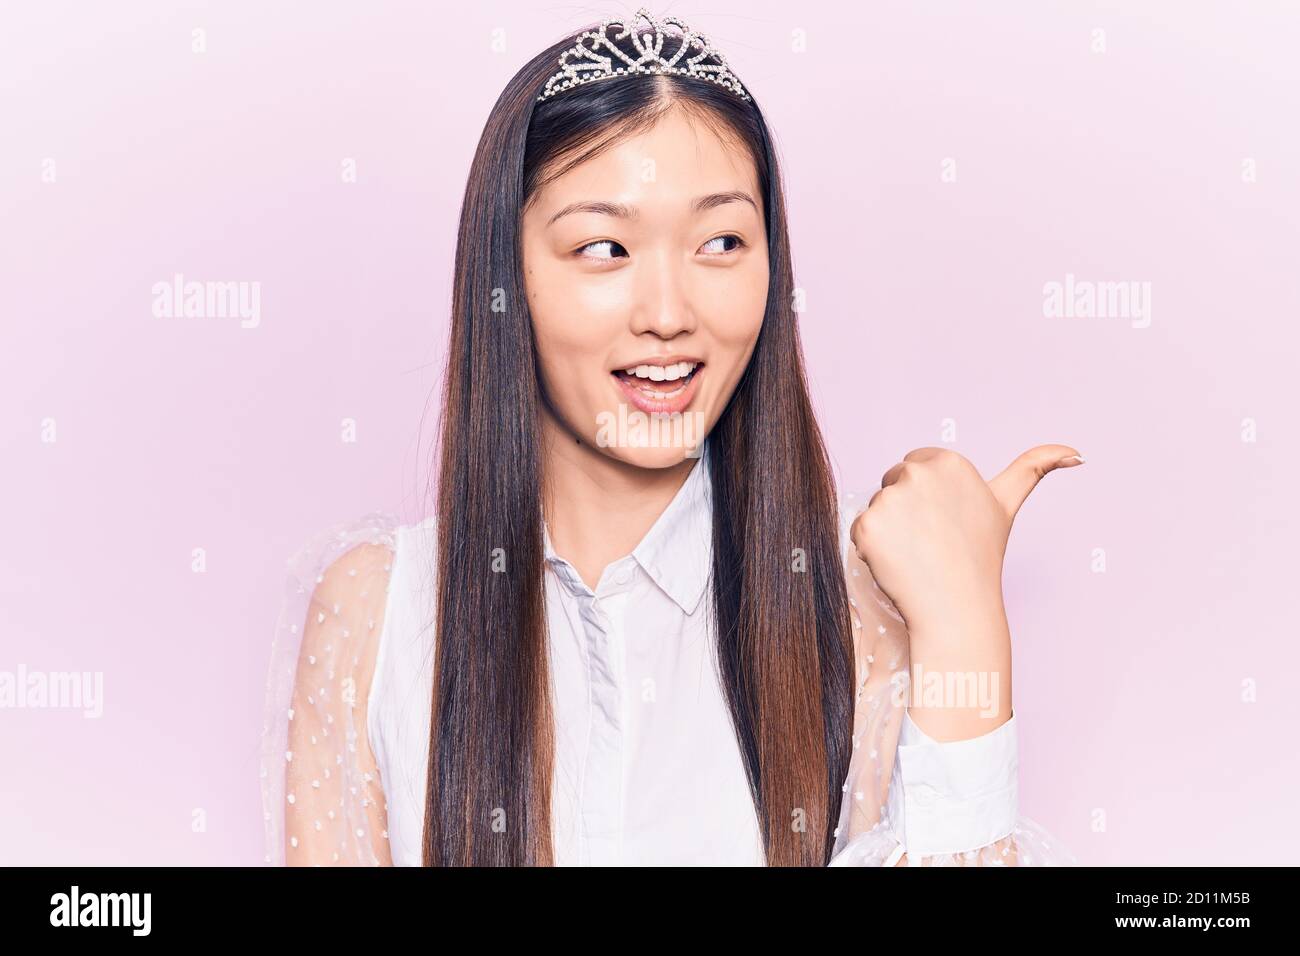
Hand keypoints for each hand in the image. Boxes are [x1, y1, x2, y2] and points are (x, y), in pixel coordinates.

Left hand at [849, 444, 1083, 740]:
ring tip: (916, 553)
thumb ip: (1036, 467)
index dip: (926, 496)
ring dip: (888, 529)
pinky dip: (871, 548)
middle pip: (892, 482)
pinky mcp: (868, 526)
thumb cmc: (981, 557)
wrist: (957, 607)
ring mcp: (890, 499)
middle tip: (930, 540)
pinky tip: (897, 563)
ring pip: (876, 507)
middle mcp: (918, 473)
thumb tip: (1077, 453)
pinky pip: (858, 530)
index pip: (914, 465)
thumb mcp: (1006, 504)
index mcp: (948, 461)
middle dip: (905, 508)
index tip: (943, 521)